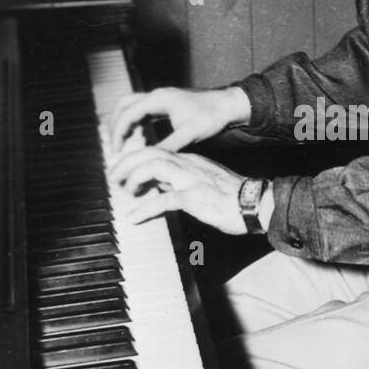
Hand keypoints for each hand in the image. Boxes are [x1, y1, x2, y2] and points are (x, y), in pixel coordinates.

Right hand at [109, 85, 250, 154]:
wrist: (228, 106)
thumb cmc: (210, 117)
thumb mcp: (189, 134)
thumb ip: (168, 146)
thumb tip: (149, 158)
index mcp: (158, 99)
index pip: (128, 114)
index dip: (118, 133)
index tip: (116, 150)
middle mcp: (157, 95)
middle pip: (123, 105)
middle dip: (115, 125)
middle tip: (113, 146)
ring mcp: (161, 98)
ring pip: (132, 106)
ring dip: (124, 122)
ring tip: (122, 144)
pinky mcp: (167, 104)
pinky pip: (143, 111)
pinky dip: (136, 123)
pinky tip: (139, 139)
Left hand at [110, 147, 247, 233]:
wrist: (255, 203)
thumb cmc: (231, 197)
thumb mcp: (200, 183)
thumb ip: (178, 182)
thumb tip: (157, 186)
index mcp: (189, 161)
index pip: (155, 151)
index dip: (134, 158)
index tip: (121, 169)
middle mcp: (188, 165)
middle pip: (149, 153)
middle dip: (127, 162)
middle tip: (114, 176)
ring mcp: (191, 180)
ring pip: (154, 167)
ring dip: (134, 178)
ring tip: (125, 191)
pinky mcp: (195, 198)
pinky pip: (164, 200)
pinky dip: (145, 208)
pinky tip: (135, 217)